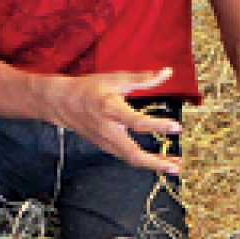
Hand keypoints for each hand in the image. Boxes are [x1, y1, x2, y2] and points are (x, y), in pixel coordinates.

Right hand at [41, 67, 181, 173]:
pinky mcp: (105, 146)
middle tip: (176, 166)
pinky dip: (143, 160)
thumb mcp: (116, 78)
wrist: (62, 103)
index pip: (136, 121)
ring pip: (130, 159)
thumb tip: (168, 72)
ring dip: (153, 164)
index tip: (177, 127)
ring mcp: (105, 141)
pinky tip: (157, 159)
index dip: (157, 125)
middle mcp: (107, 129)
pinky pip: (126, 157)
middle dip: (155, 163)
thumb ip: (143, 78)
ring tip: (174, 165)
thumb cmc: (90, 88)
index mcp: (110, 109)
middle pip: (133, 153)